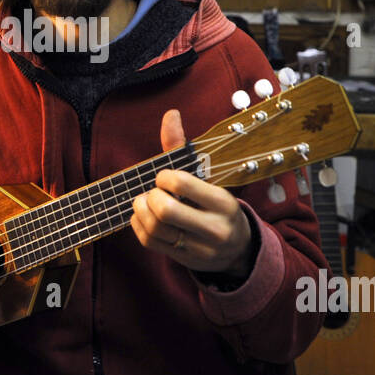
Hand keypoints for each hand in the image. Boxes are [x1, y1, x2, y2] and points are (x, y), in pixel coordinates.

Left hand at [129, 109, 254, 275]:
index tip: (164, 177)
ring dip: (140, 210)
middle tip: (153, 192)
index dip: (164, 176)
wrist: (237, 250)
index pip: (182, 184)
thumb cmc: (215, 205)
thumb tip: (170, 114)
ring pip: (155, 228)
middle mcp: (214, 228)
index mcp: (223, 202)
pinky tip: (142, 215)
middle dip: (150, 196)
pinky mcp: (184, 260)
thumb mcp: (207, 179)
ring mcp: (199, 248)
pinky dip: (138, 224)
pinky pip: (150, 242)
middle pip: (165, 210)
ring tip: (144, 201)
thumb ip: (183, 148)